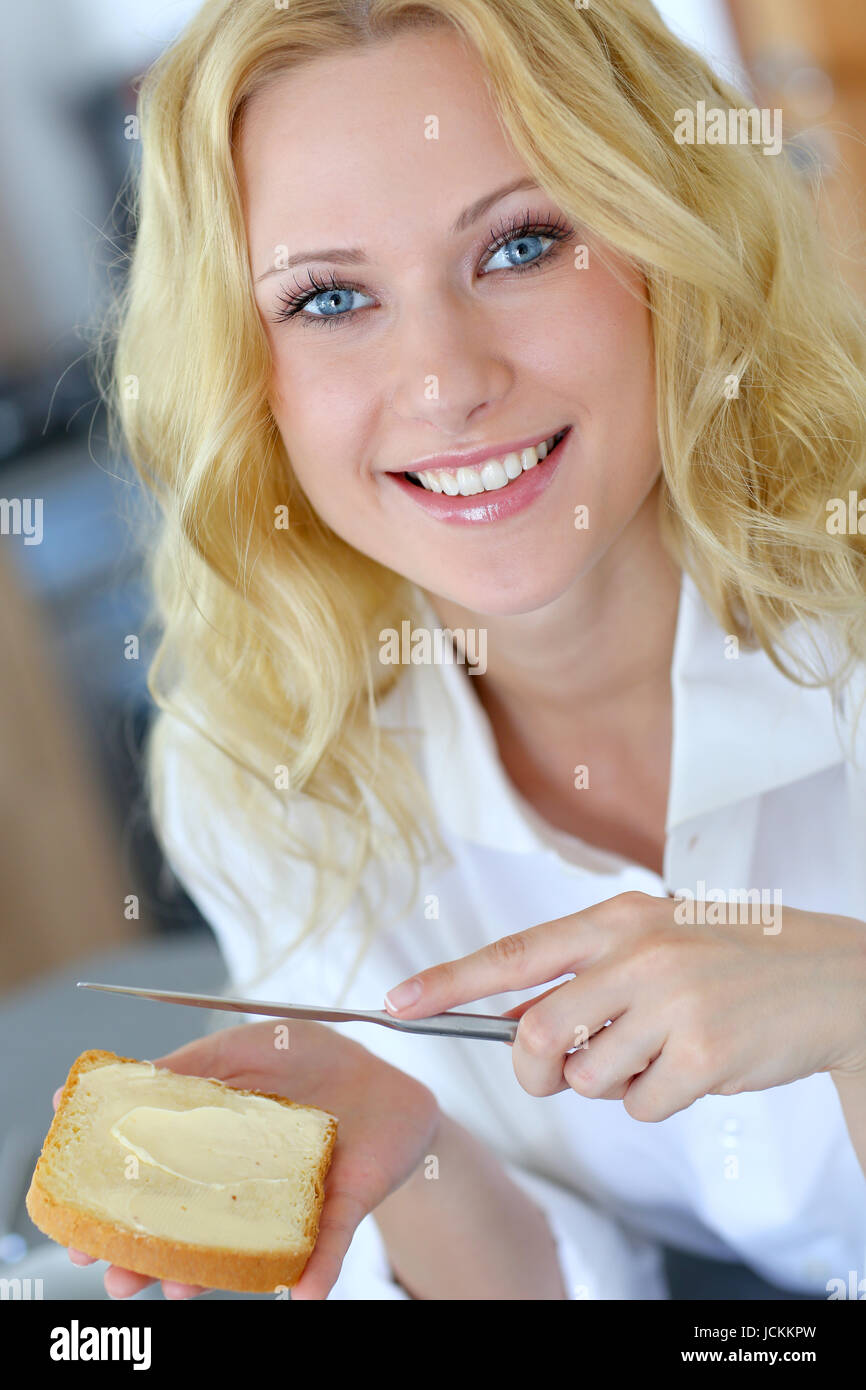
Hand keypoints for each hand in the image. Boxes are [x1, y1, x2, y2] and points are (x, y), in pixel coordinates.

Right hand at [54, 1019, 438, 1299]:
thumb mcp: (247, 1046)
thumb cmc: (311, 1059)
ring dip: (209, 1273)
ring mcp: (292, 1199)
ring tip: (177, 1289)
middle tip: (113, 1276)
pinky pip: (330, 1244)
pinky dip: (317, 1271)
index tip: (72, 1223)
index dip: (114, 1202)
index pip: (155, 1179)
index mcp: (212, 1143)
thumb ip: (196, 1065)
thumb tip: (137, 1077)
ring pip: (245, 1247)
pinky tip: (301, 1293)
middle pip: (188, 1227)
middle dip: (144, 1256)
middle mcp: (245, 1182)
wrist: (391, 1078)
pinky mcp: (343, 1207)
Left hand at [383, 889, 865, 1119]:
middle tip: (559, 1072)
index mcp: (619, 917)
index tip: (397, 1003)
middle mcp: (639, 953)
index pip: (515, 952)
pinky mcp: (705, 1054)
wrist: (830, 978)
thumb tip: (517, 1020)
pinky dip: (653, 1102)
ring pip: (587, 1078)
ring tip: (658, 1052)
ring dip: (610, 1084)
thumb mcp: (658, 936)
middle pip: (536, 1032)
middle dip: (535, 1070)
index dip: (449, 982)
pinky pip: (639, 1107)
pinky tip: (692, 1068)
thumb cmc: (731, 959)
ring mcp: (673, 1002)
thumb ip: (589, 969)